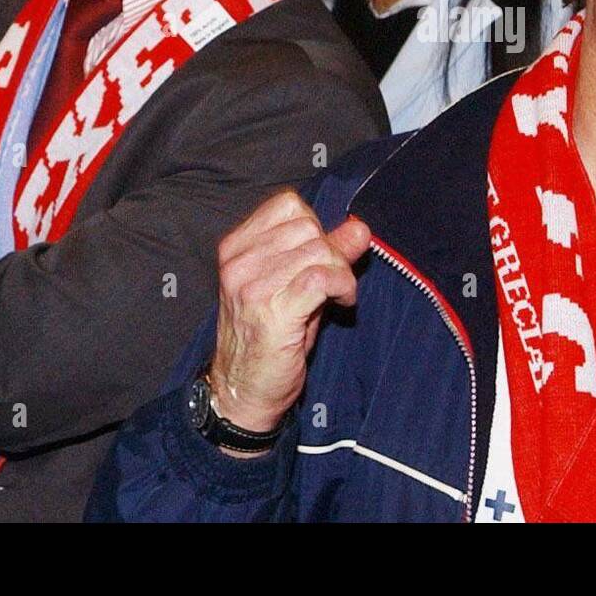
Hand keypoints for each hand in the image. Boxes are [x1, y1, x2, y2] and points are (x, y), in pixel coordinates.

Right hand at [208, 190, 370, 447]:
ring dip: (340, 273)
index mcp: (236, 248)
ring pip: (320, 250)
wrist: (242, 391)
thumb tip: (359, 227)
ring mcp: (252, 286)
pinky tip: (342, 304)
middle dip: (332, 252)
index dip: (315, 227)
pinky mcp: (274, 310)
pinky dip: (342, 287)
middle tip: (331, 283)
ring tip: (335, 298)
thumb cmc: (269, 337)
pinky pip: (324, 277)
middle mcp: (239, 262)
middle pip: (308, 226)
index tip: (321, 256)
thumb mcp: (295, 284)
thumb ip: (325, 252)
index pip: (288, 205)